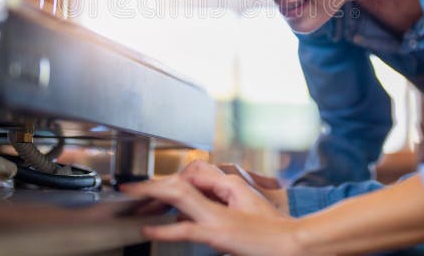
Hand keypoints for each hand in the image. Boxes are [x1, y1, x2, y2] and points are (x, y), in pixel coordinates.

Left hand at [122, 160, 300, 254]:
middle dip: (151, 185)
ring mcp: (217, 217)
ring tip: (133, 199)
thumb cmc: (272, 233)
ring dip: (153, 196)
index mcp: (225, 192)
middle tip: (129, 190)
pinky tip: (149, 232)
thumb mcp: (241, 217)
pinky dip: (165, 230)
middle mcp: (218, 201)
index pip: (187, 180)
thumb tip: (187, 219)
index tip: (144, 186)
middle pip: (178, 183)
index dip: (163, 181)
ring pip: (179, 196)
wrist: (293, 244)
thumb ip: (215, 212)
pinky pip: (187, 228)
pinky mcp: (219, 234)